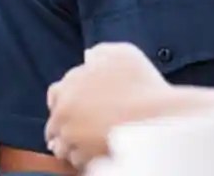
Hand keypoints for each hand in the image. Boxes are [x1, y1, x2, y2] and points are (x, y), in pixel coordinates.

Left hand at [44, 43, 171, 168]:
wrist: (158, 119)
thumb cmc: (142, 84)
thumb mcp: (122, 53)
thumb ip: (100, 52)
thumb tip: (89, 56)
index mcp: (68, 87)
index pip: (55, 94)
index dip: (66, 97)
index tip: (77, 103)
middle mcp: (64, 114)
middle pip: (55, 123)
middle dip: (67, 124)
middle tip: (85, 125)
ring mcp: (72, 139)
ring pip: (62, 146)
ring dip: (72, 143)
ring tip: (91, 140)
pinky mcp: (83, 159)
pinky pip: (77, 161)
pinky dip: (84, 158)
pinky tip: (99, 151)